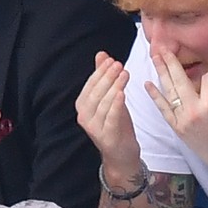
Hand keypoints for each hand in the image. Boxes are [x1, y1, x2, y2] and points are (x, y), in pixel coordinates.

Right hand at [76, 51, 143, 185]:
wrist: (121, 154)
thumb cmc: (116, 124)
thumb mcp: (111, 98)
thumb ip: (104, 77)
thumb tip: (101, 54)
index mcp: (83, 106)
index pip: (90, 85)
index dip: (100, 72)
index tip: (111, 60)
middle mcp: (84, 117)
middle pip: (95, 93)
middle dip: (107, 77)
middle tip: (119, 65)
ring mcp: (94, 128)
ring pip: (103, 105)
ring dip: (114, 88)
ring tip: (125, 74)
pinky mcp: (106, 137)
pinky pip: (110, 119)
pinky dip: (115, 106)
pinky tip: (122, 94)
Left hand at [145, 49, 207, 176]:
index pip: (207, 78)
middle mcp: (193, 111)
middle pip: (180, 79)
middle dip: (171, 61)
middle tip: (164, 47)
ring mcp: (182, 120)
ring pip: (169, 91)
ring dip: (161, 72)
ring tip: (155, 57)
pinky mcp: (177, 128)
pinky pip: (163, 109)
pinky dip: (155, 96)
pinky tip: (148, 83)